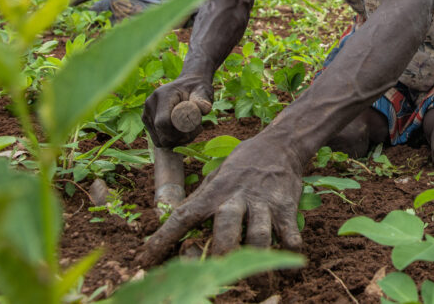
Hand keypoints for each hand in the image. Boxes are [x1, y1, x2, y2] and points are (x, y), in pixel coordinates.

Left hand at [139, 135, 302, 265]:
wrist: (281, 144)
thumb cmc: (243, 165)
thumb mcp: (216, 176)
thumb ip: (198, 200)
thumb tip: (169, 219)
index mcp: (215, 192)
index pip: (183, 216)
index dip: (162, 239)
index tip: (144, 261)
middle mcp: (238, 198)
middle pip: (226, 231)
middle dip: (219, 256)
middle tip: (213, 279)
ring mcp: (264, 204)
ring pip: (259, 237)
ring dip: (256, 265)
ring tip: (256, 288)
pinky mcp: (287, 208)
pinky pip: (290, 236)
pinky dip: (288, 254)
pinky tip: (287, 270)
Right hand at [142, 75, 213, 147]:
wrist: (188, 85)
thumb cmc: (197, 88)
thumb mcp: (203, 91)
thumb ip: (203, 100)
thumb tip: (204, 110)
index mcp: (162, 95)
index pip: (163, 122)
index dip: (179, 132)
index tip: (196, 128)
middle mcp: (150, 104)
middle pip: (161, 135)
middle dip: (181, 138)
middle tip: (197, 129)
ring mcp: (146, 113)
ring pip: (160, 141)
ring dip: (178, 140)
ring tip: (192, 129)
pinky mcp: (147, 121)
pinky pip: (159, 140)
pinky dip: (173, 140)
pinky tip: (185, 131)